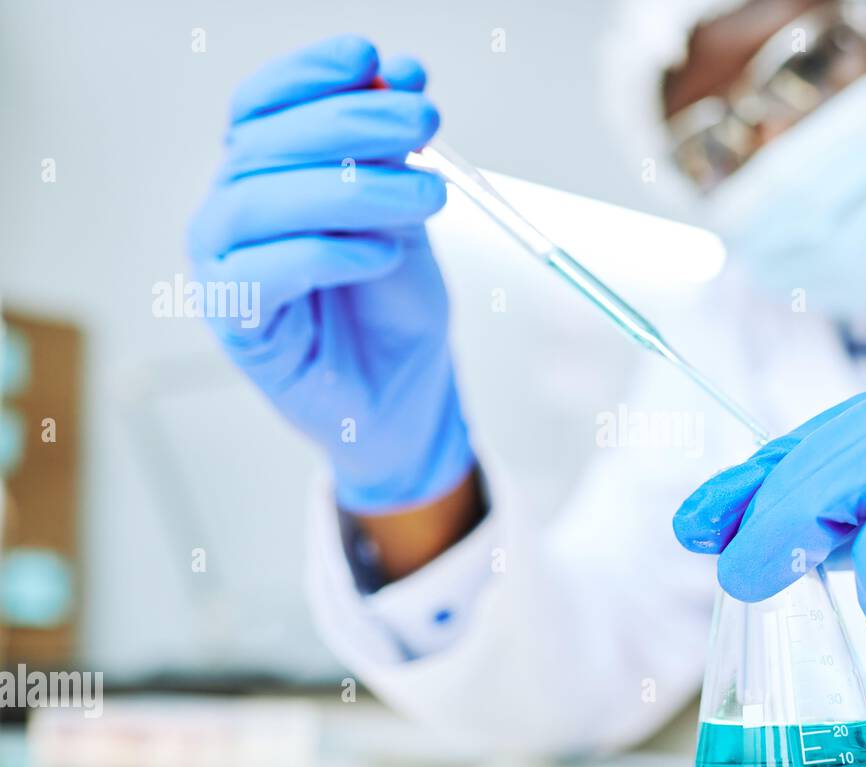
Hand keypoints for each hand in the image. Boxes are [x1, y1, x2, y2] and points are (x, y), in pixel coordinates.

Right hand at [188, 35, 471, 512]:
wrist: (405, 396)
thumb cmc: (395, 309)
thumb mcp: (407, 217)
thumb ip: (394, 154)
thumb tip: (399, 75)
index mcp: (265, 176)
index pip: (264, 105)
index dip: (311, 74)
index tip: (373, 59)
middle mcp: (232, 212)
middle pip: (264, 144)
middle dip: (350, 122)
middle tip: (424, 121)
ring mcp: (225, 266)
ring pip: (260, 203)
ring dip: (351, 187)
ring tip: (428, 194)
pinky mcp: (238, 323)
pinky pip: (264, 274)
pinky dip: (327, 254)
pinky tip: (383, 254)